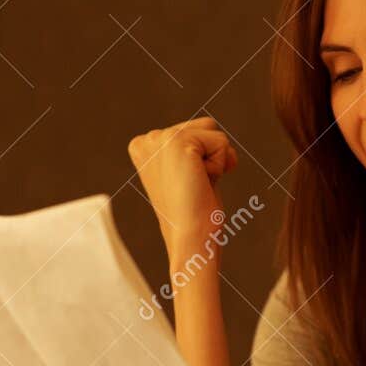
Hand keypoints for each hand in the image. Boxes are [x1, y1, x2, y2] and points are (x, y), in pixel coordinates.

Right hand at [126, 116, 238, 266]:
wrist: (191, 239)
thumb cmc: (195, 213)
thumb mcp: (189, 172)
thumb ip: (194, 149)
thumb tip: (216, 135)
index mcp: (144, 146)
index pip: (194, 130)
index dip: (202, 158)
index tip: (187, 184)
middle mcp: (148, 139)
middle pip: (205, 125)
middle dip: (211, 156)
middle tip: (195, 186)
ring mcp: (159, 138)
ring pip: (213, 131)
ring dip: (216, 160)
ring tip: (198, 184)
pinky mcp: (177, 142)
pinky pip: (221, 142)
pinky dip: (220, 165)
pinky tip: (201, 183)